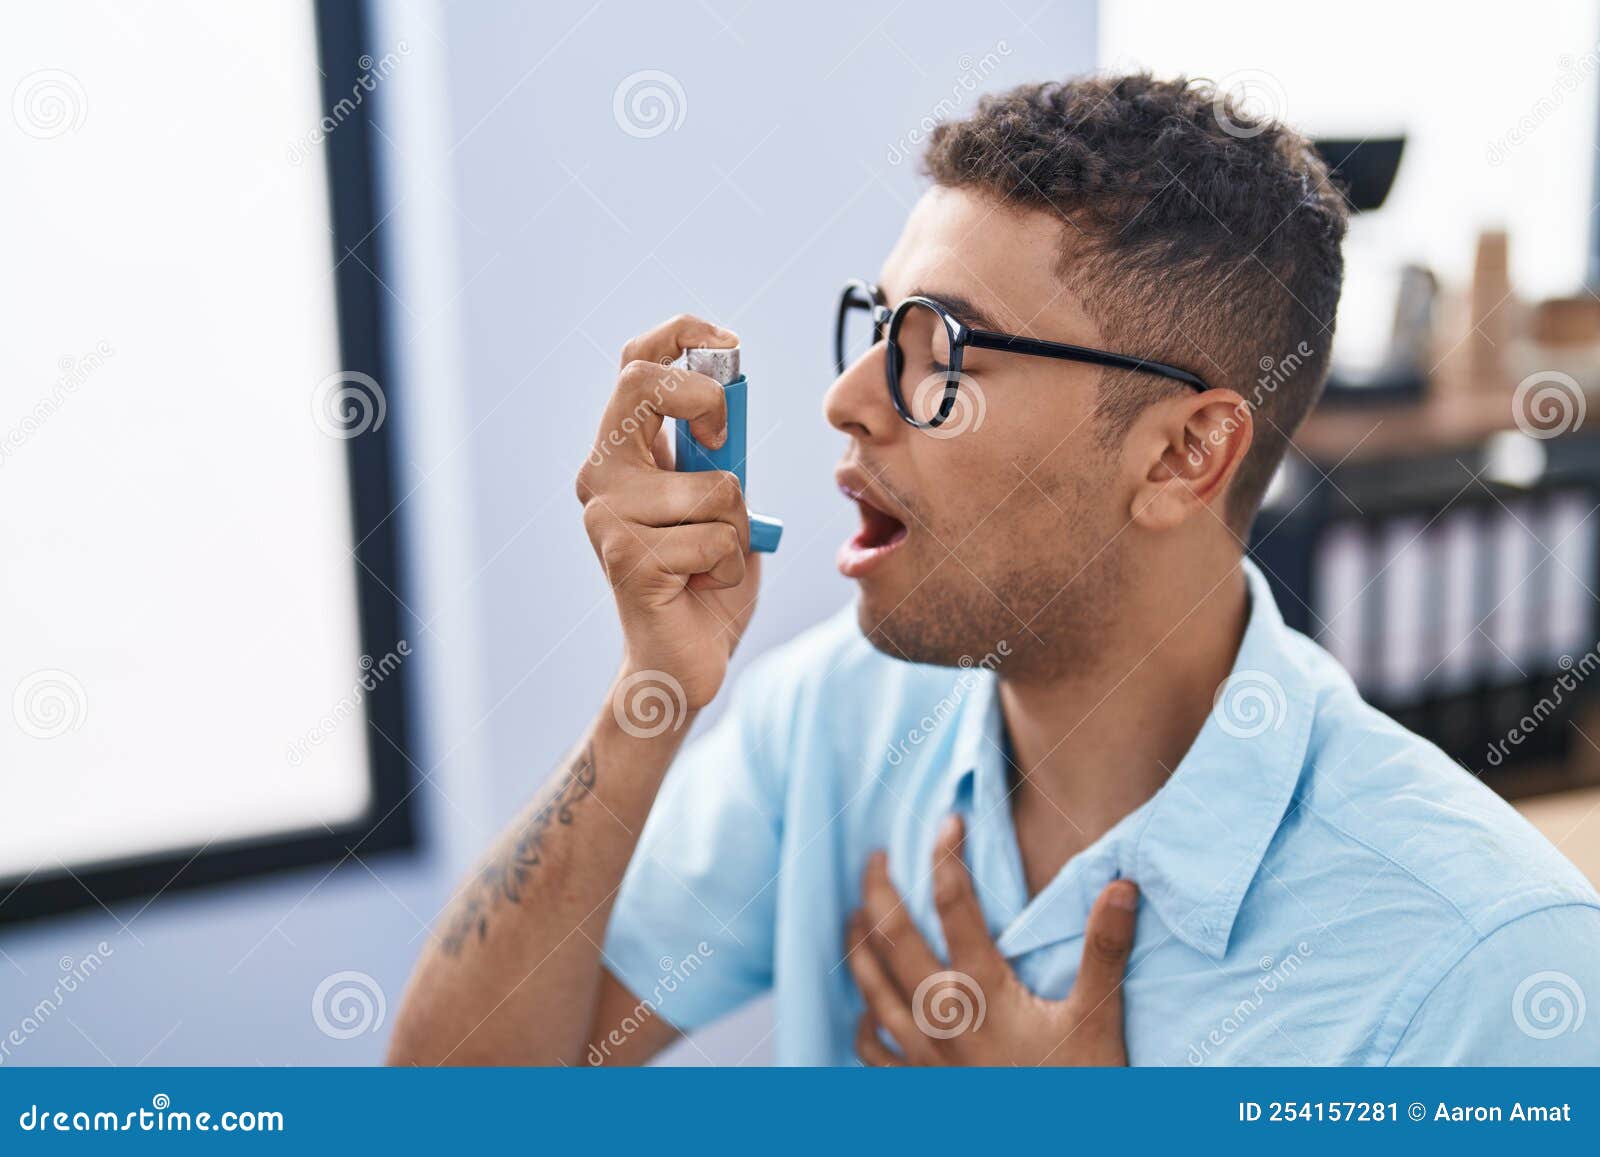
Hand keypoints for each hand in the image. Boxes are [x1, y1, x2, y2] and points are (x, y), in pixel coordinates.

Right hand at [574, 314, 760, 709]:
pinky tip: (699, 586)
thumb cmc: (706, 579)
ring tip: (709, 558)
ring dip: (735, 527)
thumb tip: (732, 400)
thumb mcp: (724, 501)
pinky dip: (727, 565)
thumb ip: (721, 453)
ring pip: (712, 484)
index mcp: (626, 452)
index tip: (729, 346)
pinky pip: (714, 538)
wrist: (685, 661)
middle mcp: (601, 475)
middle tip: (727, 451)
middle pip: (642, 385)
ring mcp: (605, 515)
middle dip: (704, 402)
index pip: (635, 364)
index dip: (679, 335)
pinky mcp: (624, 558)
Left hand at [845, 815, 1138, 1065]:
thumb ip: (1104, 952)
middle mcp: (941, 1018)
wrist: (1057, 1156)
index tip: (948, 820)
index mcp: (981, 992)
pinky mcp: (917, 1090)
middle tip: (873, 854)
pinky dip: (862, 1023)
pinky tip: (864, 1010)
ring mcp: (922, 1057)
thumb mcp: (1100, 1022)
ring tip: (851, 914)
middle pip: (890, 938)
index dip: (946, 855)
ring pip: (869, 988)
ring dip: (857, 946)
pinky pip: (872, 1051)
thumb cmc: (1079, 1092)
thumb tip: (1121, 885)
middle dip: (877, 890)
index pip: (953, 904)